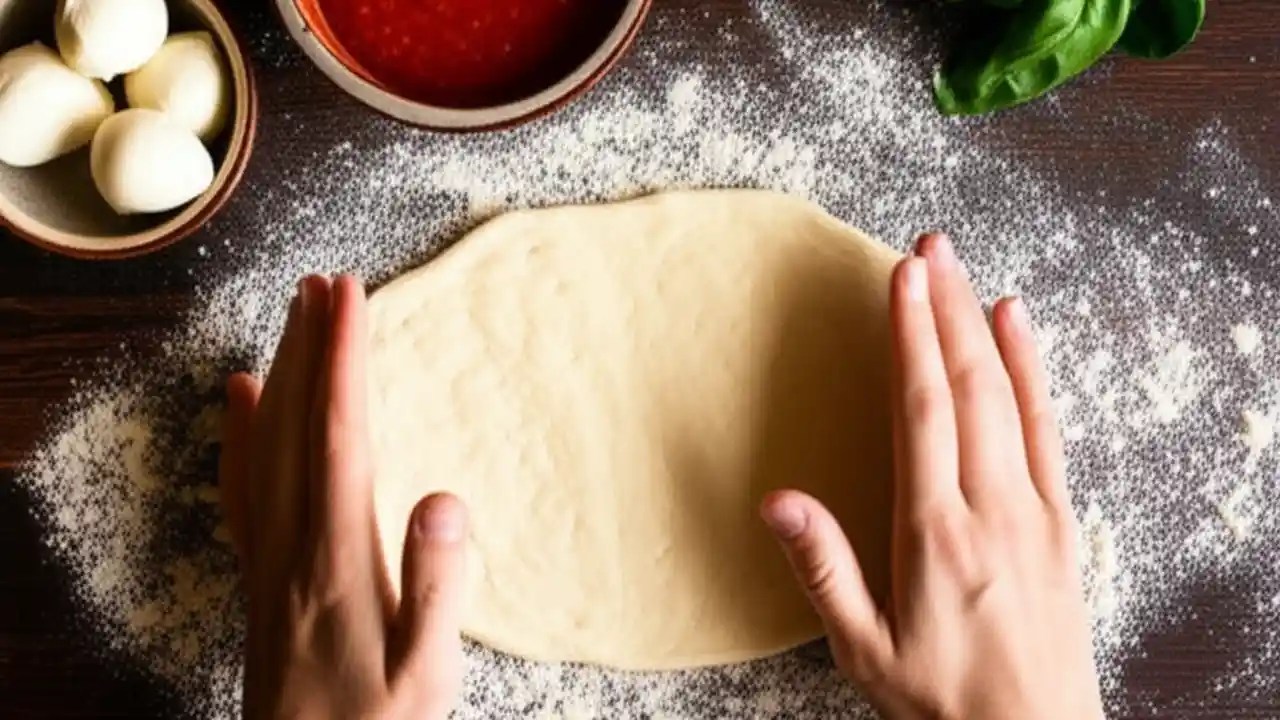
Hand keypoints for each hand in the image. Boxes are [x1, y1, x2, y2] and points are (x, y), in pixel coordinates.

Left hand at [218, 274, 467, 719]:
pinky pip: (242, 487)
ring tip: (291, 316)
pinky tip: (239, 398)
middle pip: (294, 426)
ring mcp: (268, 559)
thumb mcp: (427, 673)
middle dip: (308, 347)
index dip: (343, 361)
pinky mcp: (261, 574)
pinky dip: (239, 432)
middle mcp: (290, 547)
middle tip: (322, 283)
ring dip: (279, 374)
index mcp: (335, 560)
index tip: (350, 297)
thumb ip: (437, 588)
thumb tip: (445, 499)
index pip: (338, 438)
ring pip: (264, 446)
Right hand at [761, 234, 1102, 718]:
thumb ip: (824, 569)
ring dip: (986, 326)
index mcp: (935, 533)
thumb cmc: (941, 701)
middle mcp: (992, 509)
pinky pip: (1048, 430)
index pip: (923, 411)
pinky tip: (1022, 331)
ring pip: (1011, 397)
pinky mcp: (1064, 523)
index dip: (911, 337)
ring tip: (966, 269)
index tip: (900, 278)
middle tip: (929, 247)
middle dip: (945, 309)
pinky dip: (1035, 372)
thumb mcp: (863, 649)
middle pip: (969, 386)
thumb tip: (778, 501)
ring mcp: (1036, 511)